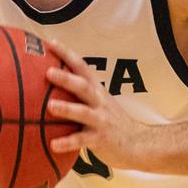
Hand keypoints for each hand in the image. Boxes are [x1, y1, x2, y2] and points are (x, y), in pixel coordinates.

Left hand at [46, 42, 156, 171]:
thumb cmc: (112, 122)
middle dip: (66, 78)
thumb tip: (50, 85)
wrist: (139, 143)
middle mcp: (99, 102)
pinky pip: (82, 140)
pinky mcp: (101, 139)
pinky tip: (53, 145)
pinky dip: (68, 142)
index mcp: (96, 90)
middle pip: (83, 86)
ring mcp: (101, 120)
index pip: (82, 67)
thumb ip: (79, 94)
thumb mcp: (99, 102)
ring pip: (83, 112)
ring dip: (67, 109)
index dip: (67, 54)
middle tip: (48, 72)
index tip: (51, 42)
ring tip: (50, 106)